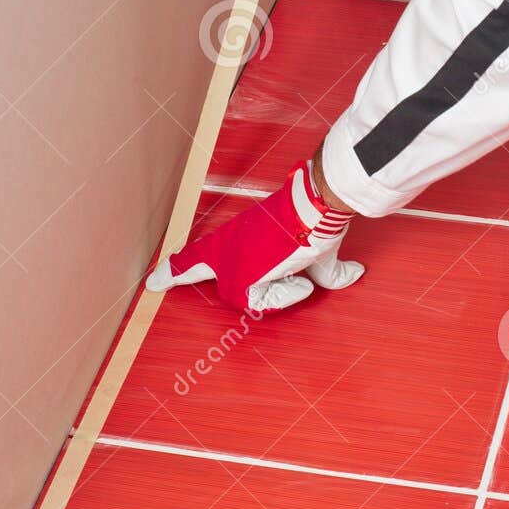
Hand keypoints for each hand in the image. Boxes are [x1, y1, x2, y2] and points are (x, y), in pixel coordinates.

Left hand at [146, 159, 362, 312]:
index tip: (153, 281)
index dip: (177, 269)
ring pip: (243, 295)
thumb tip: (355, 275)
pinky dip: (284, 296)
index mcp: (239, 237)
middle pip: (205, 272)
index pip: (199, 255)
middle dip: (180, 275)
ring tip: (296, 272)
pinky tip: (300, 280)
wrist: (316, 206)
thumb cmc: (314, 221)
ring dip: (275, 292)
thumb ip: (326, 271)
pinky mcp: (241, 277)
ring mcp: (232, 262)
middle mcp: (228, 248)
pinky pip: (259, 302)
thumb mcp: (318, 252)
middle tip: (154, 282)